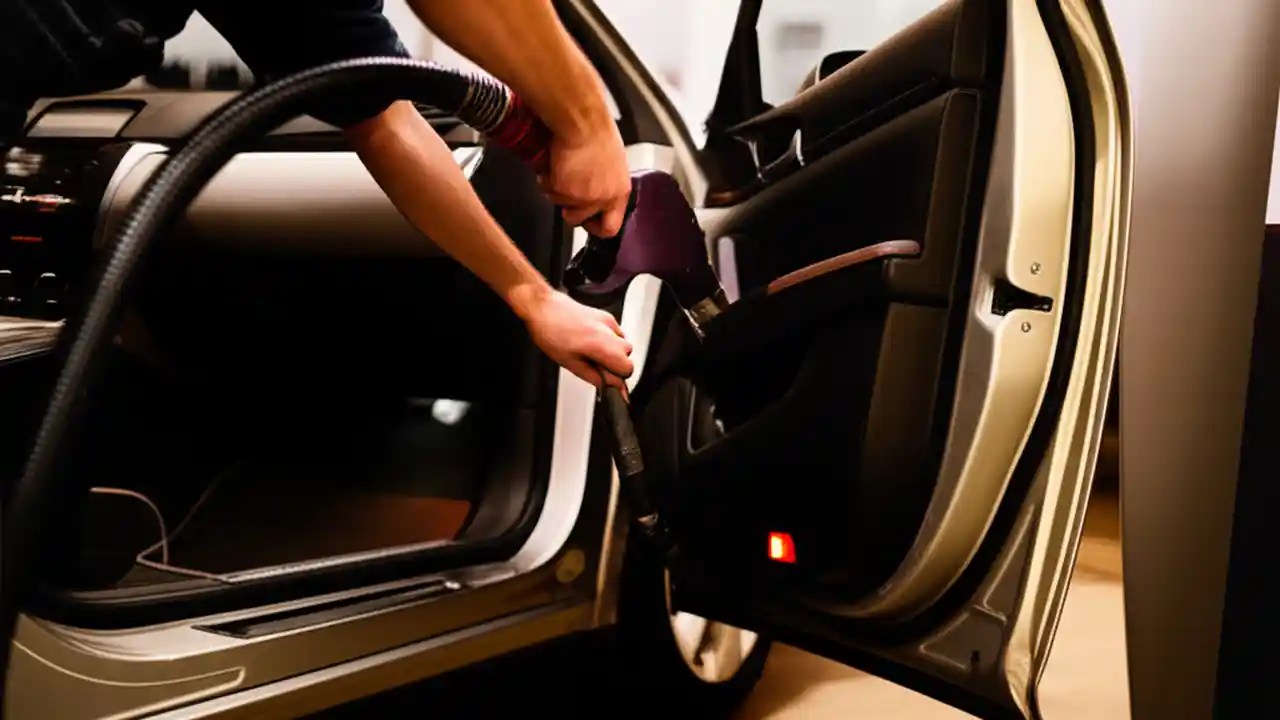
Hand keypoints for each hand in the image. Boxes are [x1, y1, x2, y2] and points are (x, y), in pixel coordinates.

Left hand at [512, 285, 633, 387]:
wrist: (545, 308)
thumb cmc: (551, 334)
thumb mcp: (571, 364)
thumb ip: (596, 377)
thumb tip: (613, 386)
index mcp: (601, 346)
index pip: (627, 368)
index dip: (617, 377)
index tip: (608, 380)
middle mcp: (609, 332)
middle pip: (627, 356)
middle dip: (615, 364)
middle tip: (594, 365)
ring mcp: (609, 322)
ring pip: (624, 344)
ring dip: (613, 353)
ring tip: (591, 352)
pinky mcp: (606, 316)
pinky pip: (617, 334)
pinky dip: (609, 342)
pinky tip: (592, 341)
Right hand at [539, 122, 630, 237]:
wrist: (582, 120)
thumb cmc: (597, 132)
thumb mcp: (613, 163)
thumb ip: (607, 183)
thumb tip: (598, 191)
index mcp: (619, 192)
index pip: (611, 227)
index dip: (595, 227)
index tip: (588, 222)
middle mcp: (603, 198)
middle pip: (578, 220)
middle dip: (568, 207)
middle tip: (566, 188)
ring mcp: (583, 197)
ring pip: (560, 204)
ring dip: (556, 189)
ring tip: (562, 166)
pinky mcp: (564, 190)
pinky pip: (548, 191)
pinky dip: (547, 177)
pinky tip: (555, 162)